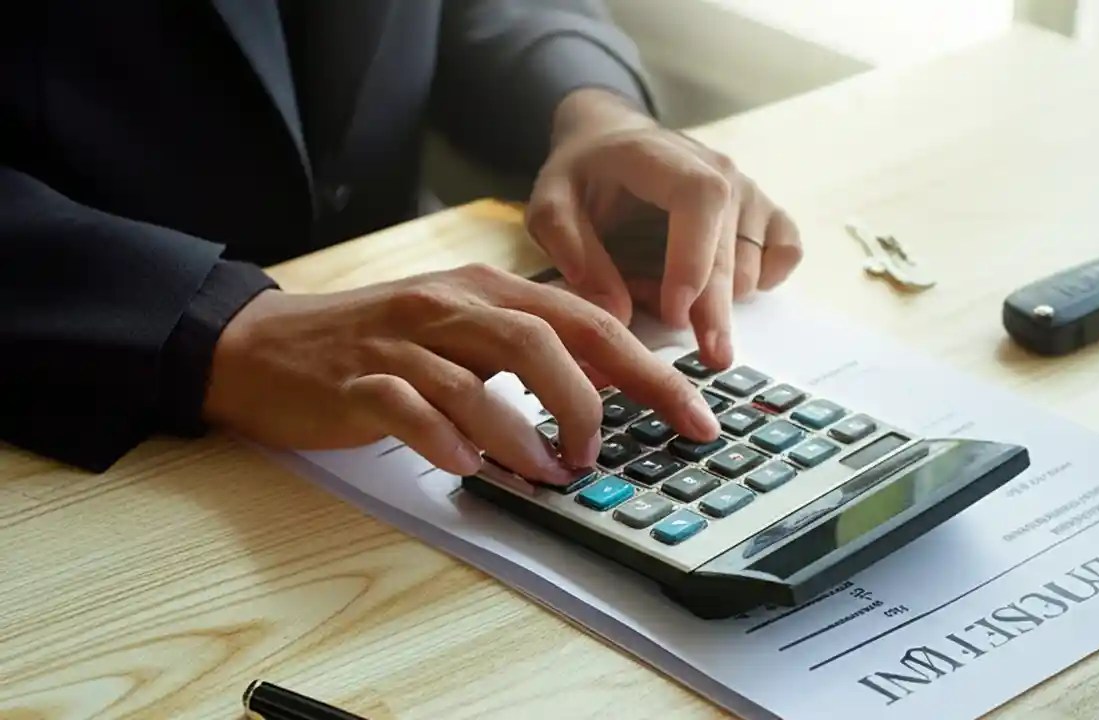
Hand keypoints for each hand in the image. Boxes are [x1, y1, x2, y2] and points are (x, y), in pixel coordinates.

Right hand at [203, 264, 719, 484]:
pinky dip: (448, 442)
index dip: (649, 369)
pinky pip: (411, 411)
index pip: (587, 321)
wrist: (264, 345)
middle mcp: (449, 306)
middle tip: (601, 455)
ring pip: (480, 381)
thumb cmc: (377, 345)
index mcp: (486, 290)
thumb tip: (601, 399)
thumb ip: (526, 353)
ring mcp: (400, 343)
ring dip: (524, 434)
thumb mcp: (460, 331)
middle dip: (590, 402)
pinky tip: (469, 468)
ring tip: (547, 472)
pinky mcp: (356, 384)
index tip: (696, 416)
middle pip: (542, 342)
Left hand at [525, 89, 802, 369]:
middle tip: (711, 358)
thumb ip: (571, 250)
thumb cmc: (583, 175)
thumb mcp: (550, 203)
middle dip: (716, 309)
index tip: (675, 313)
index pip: (699, 200)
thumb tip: (613, 314)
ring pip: (750, 263)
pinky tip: (728, 290)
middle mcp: (719, 170)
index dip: (693, 259)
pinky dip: (764, 279)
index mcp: (664, 158)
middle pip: (729, 246)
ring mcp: (748, 190)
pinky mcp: (763, 212)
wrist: (615, 140)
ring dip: (717, 297)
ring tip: (666, 296)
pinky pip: (784, 254)